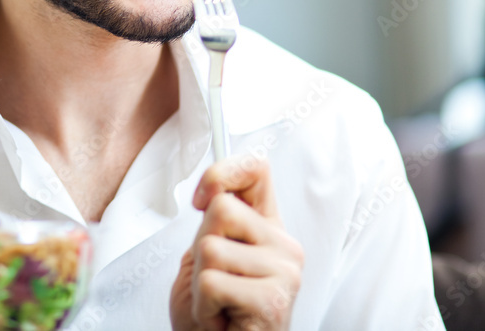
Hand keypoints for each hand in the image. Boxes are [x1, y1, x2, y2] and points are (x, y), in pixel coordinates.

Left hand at [170, 156, 303, 330]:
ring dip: (200, 282)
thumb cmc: (213, 311)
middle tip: (213, 279)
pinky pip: (211, 282)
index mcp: (268, 227)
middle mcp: (284, 245)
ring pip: (210, 247)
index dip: (221, 173)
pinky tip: (222, 318)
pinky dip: (203, 304)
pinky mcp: (273, 300)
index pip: (256, 170)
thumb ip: (216, 221)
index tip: (199, 200)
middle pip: (221, 209)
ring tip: (218, 301)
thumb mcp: (207, 254)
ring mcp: (285, 272)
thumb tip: (212, 187)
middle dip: (200, 247)